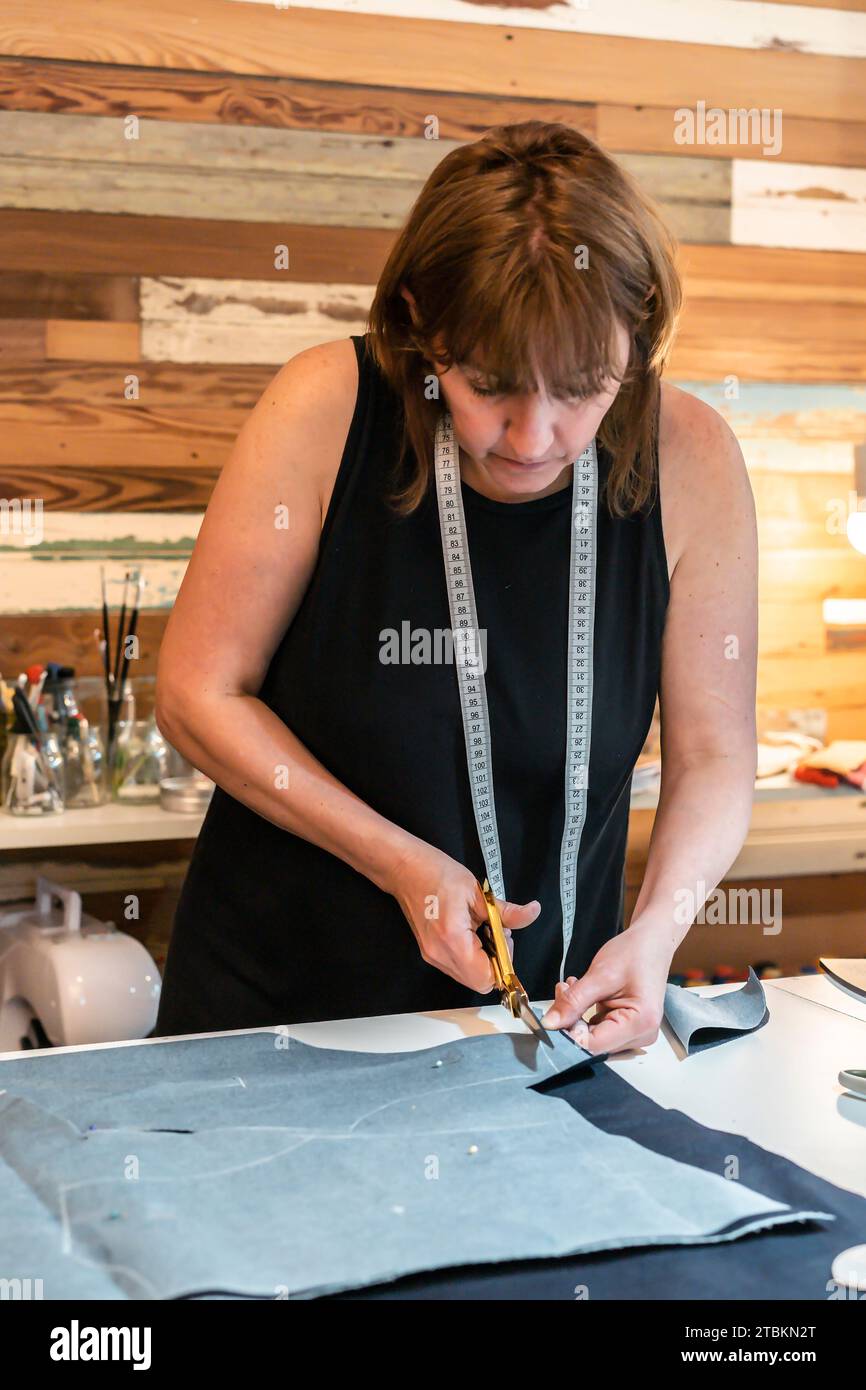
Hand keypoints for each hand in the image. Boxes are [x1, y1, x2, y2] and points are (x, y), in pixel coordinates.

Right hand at [389, 839, 540, 993]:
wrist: (405, 870)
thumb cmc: (437, 874)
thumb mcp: (478, 891)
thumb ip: (507, 911)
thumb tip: (532, 913)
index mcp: (453, 939)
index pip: (487, 977)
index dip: (504, 963)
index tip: (505, 939)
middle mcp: (440, 955)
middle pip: (479, 982)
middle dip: (496, 963)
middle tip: (497, 932)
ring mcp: (432, 957)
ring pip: (469, 978)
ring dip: (484, 961)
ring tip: (483, 930)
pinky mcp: (430, 953)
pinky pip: (458, 968)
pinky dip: (472, 957)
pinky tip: (472, 933)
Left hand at [540, 919, 672, 1054]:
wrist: (652, 942)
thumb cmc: (635, 953)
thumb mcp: (600, 975)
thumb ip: (574, 1001)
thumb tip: (550, 1024)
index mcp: (640, 1023)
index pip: (594, 1044)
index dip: (569, 1032)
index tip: (553, 1013)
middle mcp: (641, 1034)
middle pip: (593, 1042)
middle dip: (571, 1020)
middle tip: (563, 990)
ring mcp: (635, 1032)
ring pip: (593, 1035)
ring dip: (576, 1014)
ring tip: (572, 986)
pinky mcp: (627, 1027)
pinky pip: (598, 1028)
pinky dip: (585, 1013)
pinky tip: (582, 992)